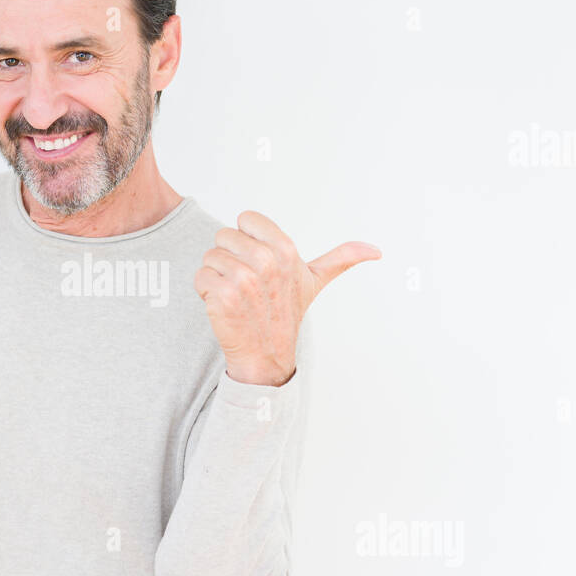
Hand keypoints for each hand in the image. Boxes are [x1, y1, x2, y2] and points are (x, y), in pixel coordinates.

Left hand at [194, 210, 380, 386]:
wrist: (266, 356)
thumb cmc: (285, 314)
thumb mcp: (314, 283)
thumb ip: (341, 259)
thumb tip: (375, 251)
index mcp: (286, 249)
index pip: (245, 219)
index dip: (246, 240)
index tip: (257, 263)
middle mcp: (266, 261)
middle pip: (223, 236)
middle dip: (228, 258)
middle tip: (246, 285)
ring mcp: (244, 279)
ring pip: (209, 257)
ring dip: (216, 277)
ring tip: (236, 296)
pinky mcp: (223, 296)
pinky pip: (200, 277)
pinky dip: (205, 292)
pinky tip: (223, 306)